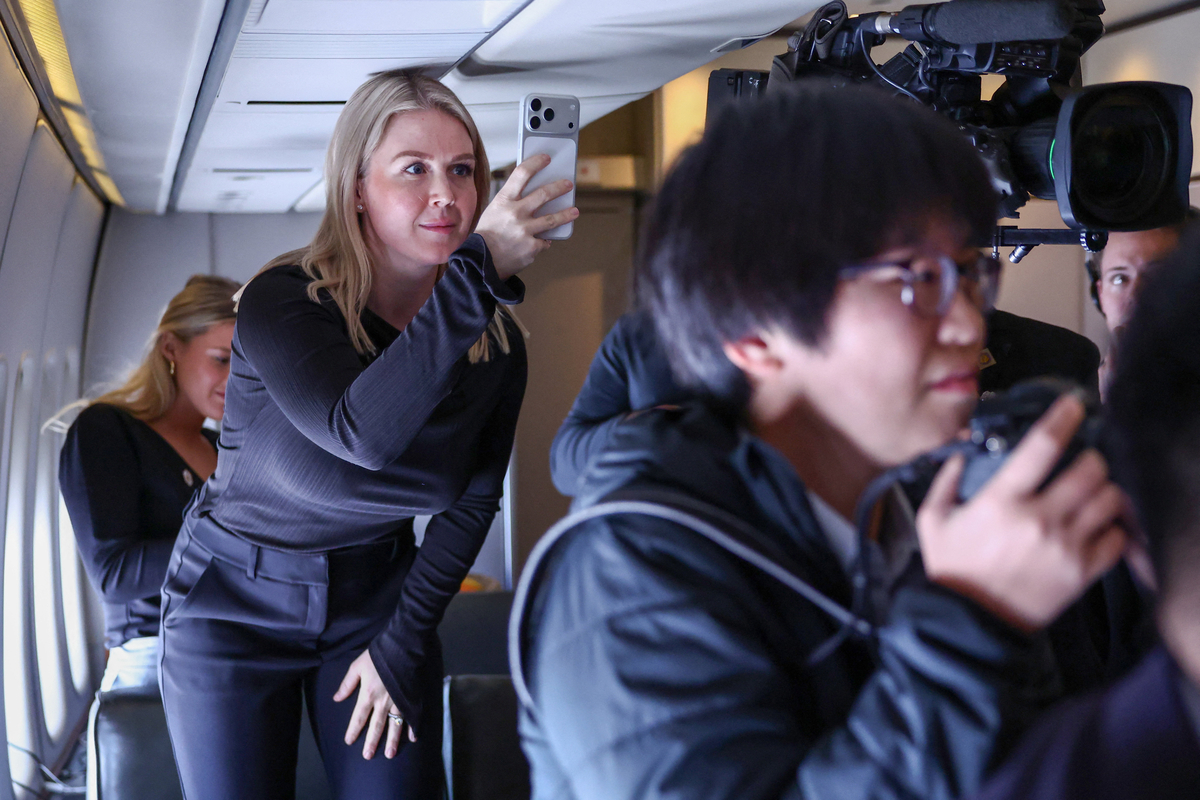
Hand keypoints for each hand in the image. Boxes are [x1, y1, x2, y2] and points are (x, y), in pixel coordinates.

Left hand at [333, 649, 414, 759]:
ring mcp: (398, 701)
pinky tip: (412, 738)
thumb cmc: (377, 655)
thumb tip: (336, 698)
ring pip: (394, 725)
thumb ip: (347, 684)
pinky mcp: (409, 697)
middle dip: (371, 742)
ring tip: (390, 754)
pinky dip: (412, 727)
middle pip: (376, 726)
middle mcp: (382, 702)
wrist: (401, 646)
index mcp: (368, 694)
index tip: (349, 741)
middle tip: (367, 756)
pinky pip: (411, 715)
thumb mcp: (357, 666)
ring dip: (392, 740)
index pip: (359, 717)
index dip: (353, 730)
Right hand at [476, 154, 578, 278]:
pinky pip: (544, 241)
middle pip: (543, 194)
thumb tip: (535, 196)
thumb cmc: (487, 235)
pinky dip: (544, 241)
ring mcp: (524, 230)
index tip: (546, 159)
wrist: (480, 263)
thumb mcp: (494, 211)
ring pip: (552, 219)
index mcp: (504, 200)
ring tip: (574, 211)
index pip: (521, 174)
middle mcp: (515, 213)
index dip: (536, 163)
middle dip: (559, 187)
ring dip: (566, 214)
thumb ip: (512, 203)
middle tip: (568, 184)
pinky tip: (543, 241)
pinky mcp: (531, 247)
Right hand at [916, 394, 1127, 631]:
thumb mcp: (932, 519)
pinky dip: (1112, 527)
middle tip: (1083, 460)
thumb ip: (948, 478)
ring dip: (1104, 490)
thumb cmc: (951, 570)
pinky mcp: (1082, 573)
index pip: (1043, 446)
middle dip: (1091, 458)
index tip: (1073, 406)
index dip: (1063, 418)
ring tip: (1091, 493)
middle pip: (1090, 470)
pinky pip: (1117, 539)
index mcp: (1002, 502)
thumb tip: (964, 448)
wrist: (969, 625)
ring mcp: (1065, 548)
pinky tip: (1095, 526)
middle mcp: (1039, 520)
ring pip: (1109, 500)